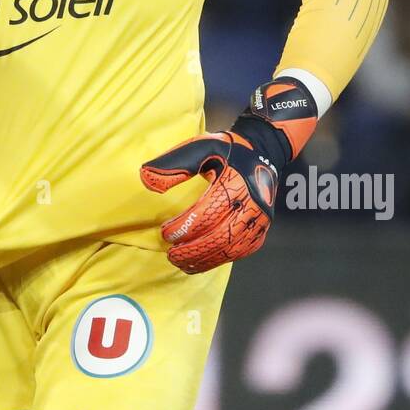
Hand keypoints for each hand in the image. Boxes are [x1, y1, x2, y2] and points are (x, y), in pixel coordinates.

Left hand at [140, 77, 316, 273]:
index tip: (165, 233)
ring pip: (231, 249)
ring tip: (181, 262)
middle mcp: (252, 204)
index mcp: (235, 182)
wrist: (264, 152)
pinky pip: (241, 252)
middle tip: (171, 254)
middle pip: (221, 236)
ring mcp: (259, 220)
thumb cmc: (228, 150)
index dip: (185, 226)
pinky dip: (219, 260)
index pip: (208, 212)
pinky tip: (201, 262)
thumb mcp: (200, 147)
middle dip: (193, 249)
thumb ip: (174, 164)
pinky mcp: (261, 229)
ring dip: (205, 260)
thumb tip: (146, 178)